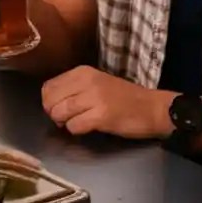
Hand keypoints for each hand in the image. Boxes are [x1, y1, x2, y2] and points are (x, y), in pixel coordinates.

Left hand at [41, 65, 171, 138]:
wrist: (153, 108)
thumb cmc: (124, 98)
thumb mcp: (97, 83)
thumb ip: (74, 88)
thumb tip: (50, 102)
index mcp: (83, 72)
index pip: (48, 86)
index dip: (49, 101)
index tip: (59, 108)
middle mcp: (86, 81)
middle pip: (50, 100)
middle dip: (54, 113)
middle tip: (66, 119)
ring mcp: (94, 98)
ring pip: (59, 113)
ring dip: (65, 123)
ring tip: (79, 122)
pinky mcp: (102, 116)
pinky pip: (74, 126)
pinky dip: (77, 130)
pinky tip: (88, 127)